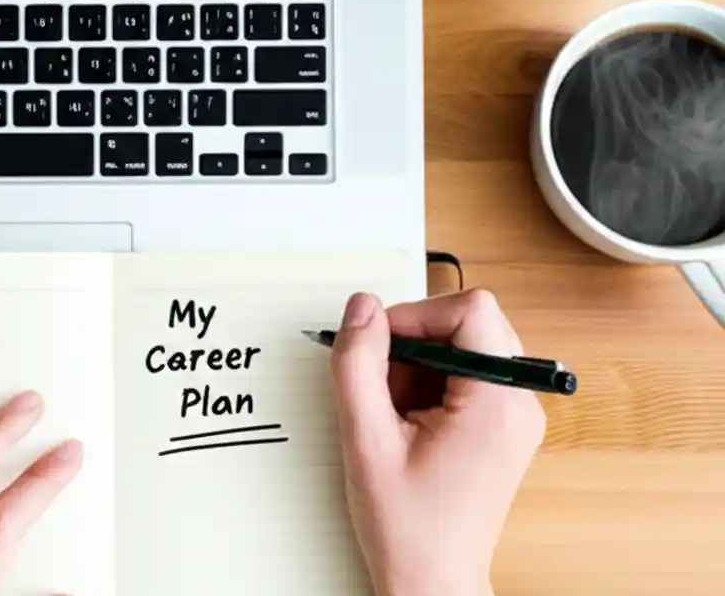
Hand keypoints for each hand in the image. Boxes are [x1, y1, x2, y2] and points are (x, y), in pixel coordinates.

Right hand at [329, 291, 545, 595]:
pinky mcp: (502, 427)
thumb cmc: (409, 529)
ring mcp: (515, 417)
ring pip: (465, 348)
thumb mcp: (366, 440)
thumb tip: (362, 309)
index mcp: (498, 404)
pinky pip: (467, 377)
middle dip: (415, 342)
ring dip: (419, 366)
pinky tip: (407, 423)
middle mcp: (520, 405)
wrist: (432, 581)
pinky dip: (429, 386)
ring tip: (393, 413)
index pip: (471, 311)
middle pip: (469, 325)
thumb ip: (358, 365)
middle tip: (382, 383)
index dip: (415, 315)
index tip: (379, 341)